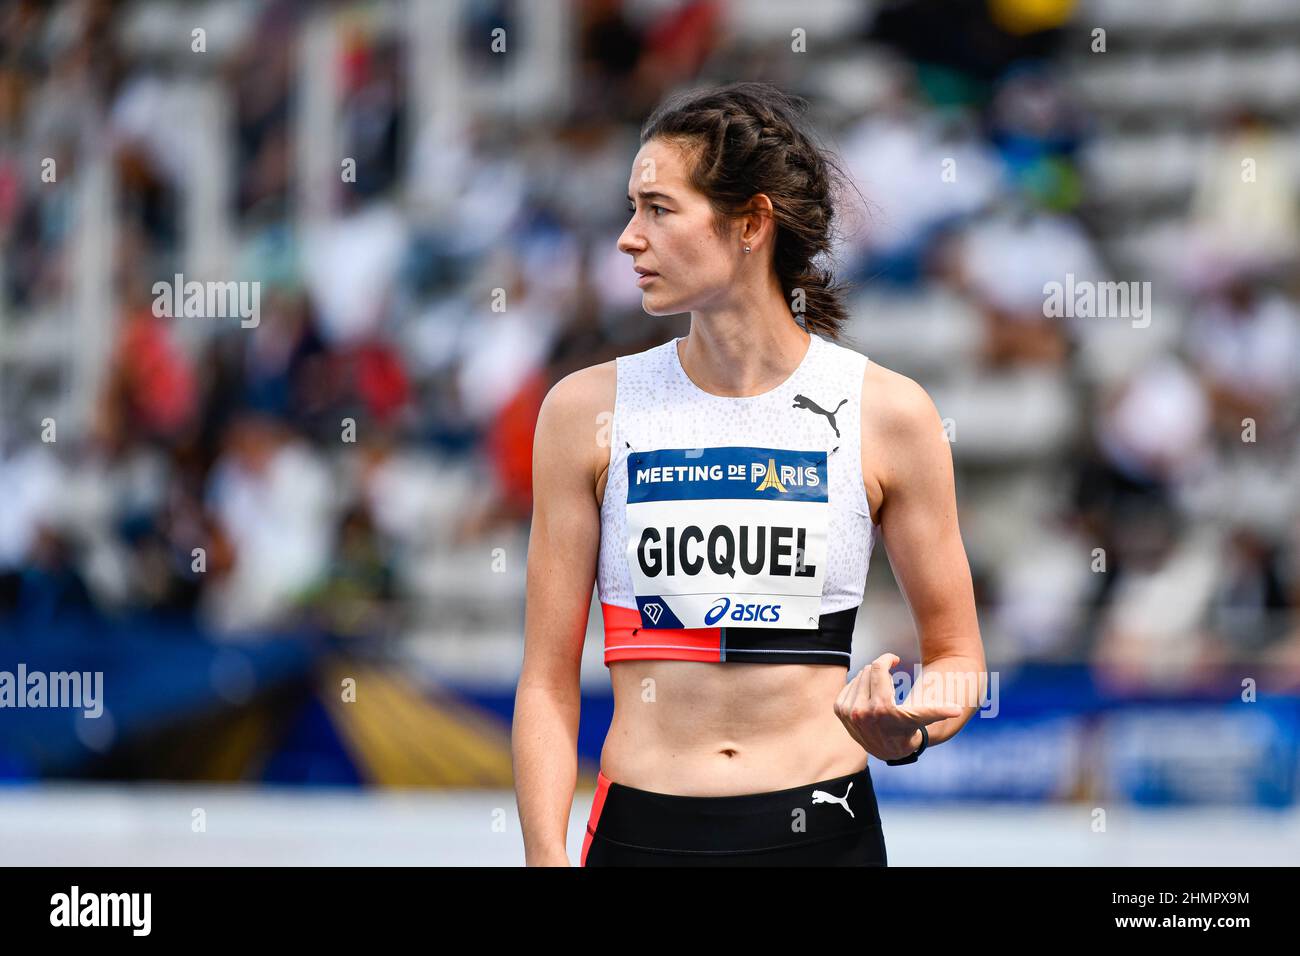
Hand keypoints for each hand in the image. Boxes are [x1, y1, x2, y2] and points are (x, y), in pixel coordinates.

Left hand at [834, 653, 962, 761]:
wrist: (888, 748)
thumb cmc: (908, 728)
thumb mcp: (922, 717)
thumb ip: (939, 710)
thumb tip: (957, 710)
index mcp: (881, 708)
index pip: (877, 667)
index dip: (886, 659)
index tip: (894, 660)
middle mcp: (861, 711)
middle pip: (868, 671)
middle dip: (880, 671)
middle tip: (891, 680)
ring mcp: (848, 711)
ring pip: (858, 677)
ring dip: (870, 678)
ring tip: (881, 691)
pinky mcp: (840, 710)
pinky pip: (849, 685)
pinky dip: (859, 686)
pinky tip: (869, 696)